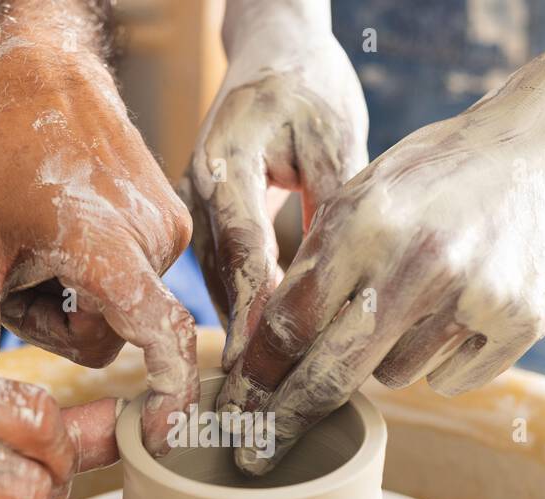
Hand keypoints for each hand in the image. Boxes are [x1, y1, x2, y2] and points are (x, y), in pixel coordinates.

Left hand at [0, 24, 196, 454]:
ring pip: (121, 310)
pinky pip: (135, 280)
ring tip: (43, 243)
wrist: (41, 74)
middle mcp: (152, 241)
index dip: (166, 391)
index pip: (156, 333)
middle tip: (20, 273)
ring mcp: (168, 230)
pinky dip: (98, 274)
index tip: (167, 435)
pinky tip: (68, 232)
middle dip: (59, 323)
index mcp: (106, 246)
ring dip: (77, 297)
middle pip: (110, 335)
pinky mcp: (172, 223)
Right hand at [180, 0, 367, 371]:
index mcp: (226, 161)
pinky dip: (247, 308)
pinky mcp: (210, 216)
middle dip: (243, 340)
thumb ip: (336, 206)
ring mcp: (198, 204)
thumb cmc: (309, 84)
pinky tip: (269, 354)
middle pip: (222, 277)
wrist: (271, 49)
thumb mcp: (334, 137)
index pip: (241, 249)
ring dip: (243, 333)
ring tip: (263, 395)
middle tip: (258, 403)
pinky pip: (226, 272)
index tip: (262, 361)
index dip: (252, 310)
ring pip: (219, 282)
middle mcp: (200, 187)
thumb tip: (347, 282)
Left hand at [219, 101, 544, 474]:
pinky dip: (446, 358)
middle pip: (331, 373)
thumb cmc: (437, 174)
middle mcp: (416, 262)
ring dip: (388, 357)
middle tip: (257, 457)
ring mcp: (473, 294)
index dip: (255, 381)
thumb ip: (317, 263)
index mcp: (364, 223)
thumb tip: (262, 348)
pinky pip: (450, 379)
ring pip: (393, 376)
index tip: (232, 419)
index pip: (289, 325)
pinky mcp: (520, 321)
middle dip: (286, 420)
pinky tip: (463, 307)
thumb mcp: (364, 193)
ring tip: (419, 299)